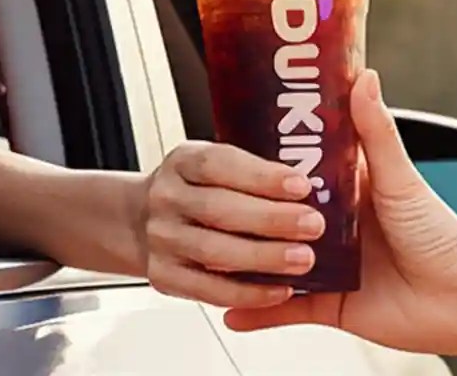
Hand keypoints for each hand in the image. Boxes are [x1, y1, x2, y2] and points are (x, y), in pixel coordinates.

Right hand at [139, 140, 328, 308]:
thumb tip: (317, 176)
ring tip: (303, 259)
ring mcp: (161, 239)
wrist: (138, 221)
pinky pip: (208, 290)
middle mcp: (167, 198)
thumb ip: (253, 170)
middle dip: (271, 219)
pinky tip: (280, 291)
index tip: (301, 185)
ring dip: (263, 258)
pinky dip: (246, 293)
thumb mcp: (214, 166)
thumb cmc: (198, 191)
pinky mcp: (164, 276)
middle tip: (313, 225)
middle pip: (218, 209)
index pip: (219, 164)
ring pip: (213, 251)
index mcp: (184, 162)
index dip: (261, 176)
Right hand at [223, 69, 456, 355]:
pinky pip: (284, 311)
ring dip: (243, 262)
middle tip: (208, 202)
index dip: (266, 162)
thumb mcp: (399, 178)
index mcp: (346, 190)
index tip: (233, 146)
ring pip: (271, 263)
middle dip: (244, 214)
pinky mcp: (328, 305)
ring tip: (205, 253)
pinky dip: (256, 313)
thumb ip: (376, 132)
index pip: (295, 170)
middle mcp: (331, 227)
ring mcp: (325, 267)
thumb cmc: (440, 235)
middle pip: (276, 217)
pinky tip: (227, 311)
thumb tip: (365, 76)